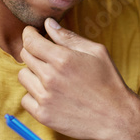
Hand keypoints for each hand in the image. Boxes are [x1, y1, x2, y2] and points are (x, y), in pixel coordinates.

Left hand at [18, 17, 135, 139]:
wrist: (116, 116)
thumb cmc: (109, 81)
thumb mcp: (96, 52)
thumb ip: (69, 37)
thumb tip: (48, 23)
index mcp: (62, 59)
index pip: (30, 41)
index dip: (29, 34)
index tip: (32, 34)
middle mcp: (50, 77)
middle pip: (25, 56)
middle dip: (33, 51)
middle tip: (47, 56)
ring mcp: (45, 98)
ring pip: (23, 76)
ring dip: (33, 73)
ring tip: (50, 77)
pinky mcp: (43, 115)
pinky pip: (25, 99)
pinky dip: (34, 95)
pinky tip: (50, 94)